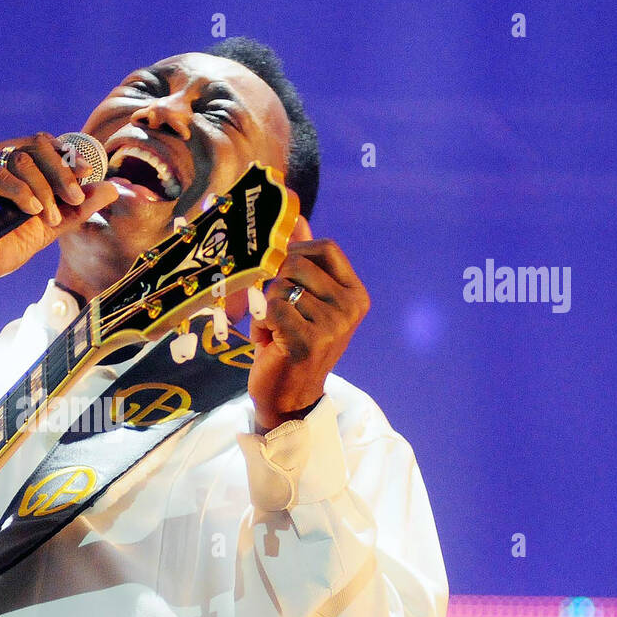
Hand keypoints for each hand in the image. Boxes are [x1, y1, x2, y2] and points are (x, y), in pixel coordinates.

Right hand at [0, 132, 118, 316]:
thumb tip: (109, 189)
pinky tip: (32, 210)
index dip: (69, 157)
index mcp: (9, 162)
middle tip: (75, 200)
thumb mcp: (45, 229)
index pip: (44, 144)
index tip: (88, 176)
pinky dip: (21, 192)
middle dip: (62, 173)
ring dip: (43, 188)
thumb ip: (74, 210)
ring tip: (47, 217)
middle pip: (36, 146)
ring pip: (21, 159)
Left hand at [247, 226, 369, 431]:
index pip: (326, 247)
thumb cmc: (293, 344)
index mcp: (355, 294)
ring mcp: (332, 325)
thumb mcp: (303, 300)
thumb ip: (304, 261)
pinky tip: (270, 342)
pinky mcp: (307, 340)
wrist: (288, 397)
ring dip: (267, 308)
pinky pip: (269, 309)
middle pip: (296, 264)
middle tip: (278, 311)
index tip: (283, 275)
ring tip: (276, 331)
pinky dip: (261, 323)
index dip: (295, 253)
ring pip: (279, 287)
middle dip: (275, 284)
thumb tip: (298, 218)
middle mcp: (350, 307)